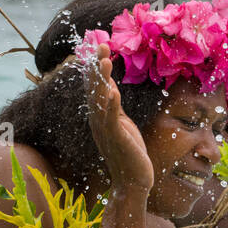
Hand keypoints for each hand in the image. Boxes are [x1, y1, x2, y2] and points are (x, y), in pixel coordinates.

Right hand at [86, 44, 152, 191]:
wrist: (133, 181)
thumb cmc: (129, 153)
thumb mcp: (121, 124)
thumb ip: (114, 107)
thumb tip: (110, 87)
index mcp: (100, 116)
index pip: (96, 87)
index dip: (97, 67)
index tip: (100, 46)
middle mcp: (99, 121)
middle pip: (94, 89)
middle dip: (97, 67)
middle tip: (100, 46)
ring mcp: (106, 130)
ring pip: (100, 101)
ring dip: (101, 81)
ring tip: (103, 62)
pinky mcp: (116, 139)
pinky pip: (111, 120)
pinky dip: (111, 105)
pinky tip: (112, 91)